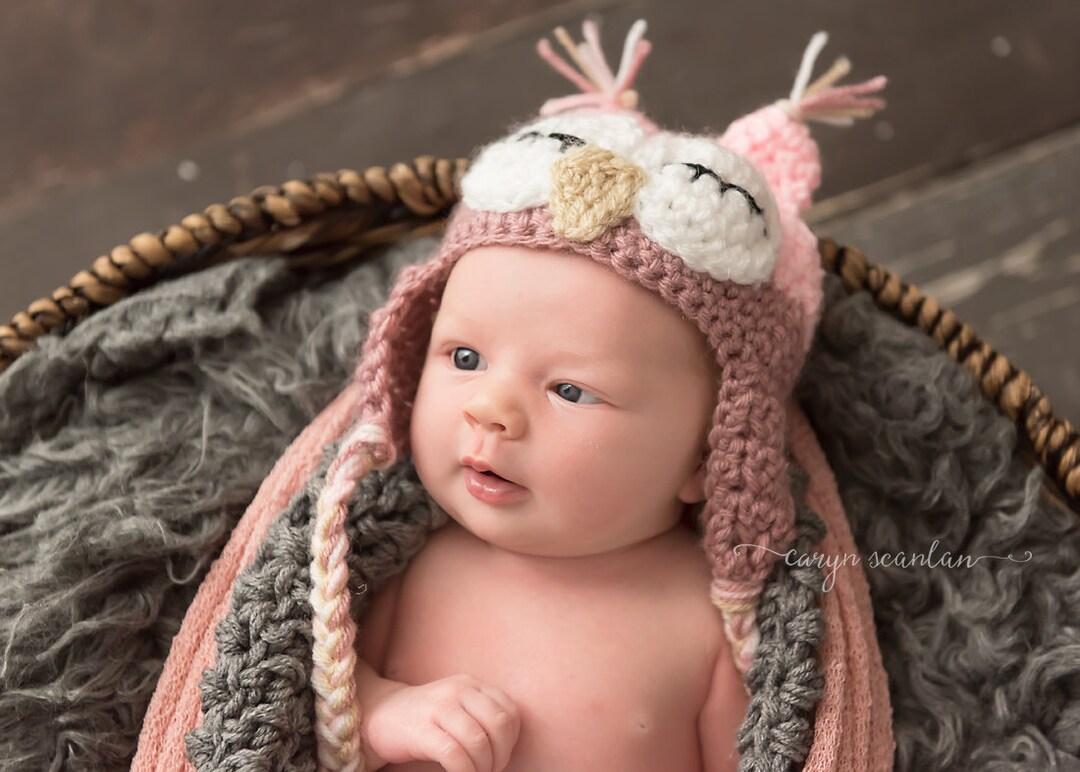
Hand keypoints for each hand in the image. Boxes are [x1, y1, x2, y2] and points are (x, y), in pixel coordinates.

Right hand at [363, 673, 520, 771]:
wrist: (381, 715)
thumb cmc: (427, 718)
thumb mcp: (459, 705)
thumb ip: (483, 715)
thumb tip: (507, 748)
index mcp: (471, 684)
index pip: (509, 711)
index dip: (511, 739)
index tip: (500, 755)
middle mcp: (457, 691)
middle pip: (498, 726)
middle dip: (500, 755)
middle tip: (490, 769)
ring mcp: (438, 708)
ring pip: (478, 742)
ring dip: (482, 767)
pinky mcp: (421, 729)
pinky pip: (454, 754)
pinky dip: (464, 771)